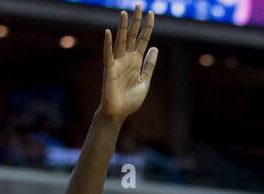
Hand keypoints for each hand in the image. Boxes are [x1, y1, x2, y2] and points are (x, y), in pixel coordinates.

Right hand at [100, 5, 157, 122]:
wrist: (119, 112)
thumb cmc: (131, 99)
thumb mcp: (145, 81)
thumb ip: (149, 65)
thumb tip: (155, 48)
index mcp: (136, 61)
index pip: (143, 40)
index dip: (148, 28)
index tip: (152, 14)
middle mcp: (127, 59)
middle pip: (132, 36)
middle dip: (136, 22)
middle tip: (139, 5)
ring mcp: (117, 63)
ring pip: (120, 41)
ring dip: (122, 27)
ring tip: (125, 13)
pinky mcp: (109, 69)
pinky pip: (108, 54)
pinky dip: (108, 44)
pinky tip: (109, 32)